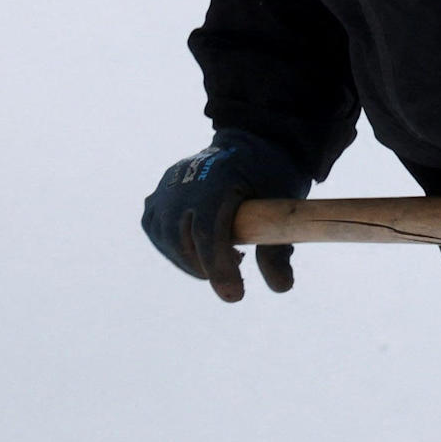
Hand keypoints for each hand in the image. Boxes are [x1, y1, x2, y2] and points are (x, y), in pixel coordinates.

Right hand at [142, 131, 314, 302]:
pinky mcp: (158, 197)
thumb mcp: (284, 204)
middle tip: (234, 282)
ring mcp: (167, 187)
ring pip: (165, 238)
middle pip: (179, 239)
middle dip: (206, 268)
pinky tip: (202, 252)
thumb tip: (281, 288)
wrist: (250, 146)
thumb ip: (279, 246)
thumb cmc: (271, 175)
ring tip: (225, 260)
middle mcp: (183, 181)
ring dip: (191, 261)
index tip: (235, 296)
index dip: (218, 267)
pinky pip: (157, 230)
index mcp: (217, 178)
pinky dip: (176, 249)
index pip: (207, 231)